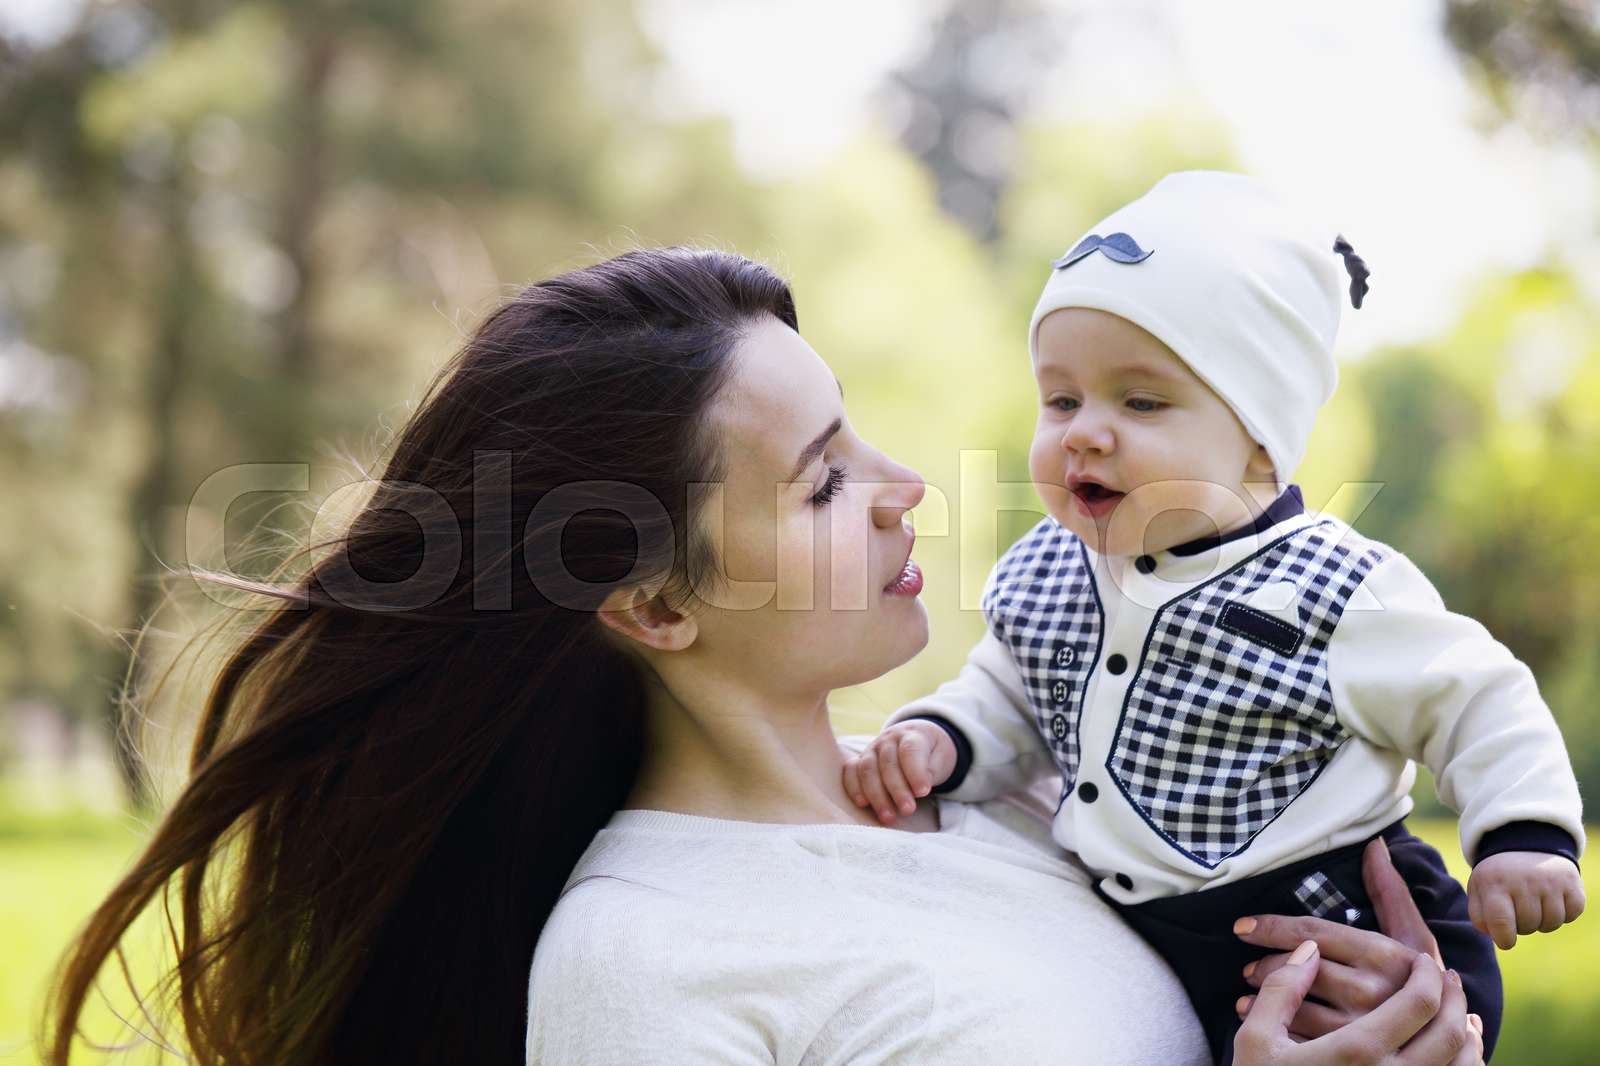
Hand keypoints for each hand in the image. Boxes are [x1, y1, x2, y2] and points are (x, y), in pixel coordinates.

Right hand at [841, 721, 955, 825]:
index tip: (923, 792)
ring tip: (888, 817)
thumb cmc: (931, 754)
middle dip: (897, 790)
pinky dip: (854, 787)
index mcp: (912, 735)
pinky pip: (850, 771)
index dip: (915, 772)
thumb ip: (932, 770)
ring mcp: (872, 749)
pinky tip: (862, 804)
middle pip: (888, 763)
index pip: (910, 751)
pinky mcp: (860, 760)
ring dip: (876, 795)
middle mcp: (889, 739)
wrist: (915, 739)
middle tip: (908, 810)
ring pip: (868, 769)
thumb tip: (919, 789)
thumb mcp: (940, 758)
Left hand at [1233, 837, 1482, 1060]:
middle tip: (1246, 968)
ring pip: (1296, 1001)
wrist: (1446, 1038)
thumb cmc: (1421, 980)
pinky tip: (1257, 1016)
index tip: (1242, 927)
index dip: (1271, 927)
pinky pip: (1301, 1032)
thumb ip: (1390, 891)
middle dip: (1265, 964)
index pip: (1314, 932)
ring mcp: (1364, 1025)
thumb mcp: (1414, 937)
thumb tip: (1375, 844)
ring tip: (1247, 990)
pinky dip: (1274, 1021)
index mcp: (1387, 954)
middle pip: (1300, 966)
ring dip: (1263, 994)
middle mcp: (1376, 989)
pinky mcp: (1352, 1052)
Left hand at [1467, 850, 1584, 948]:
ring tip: (1534, 904)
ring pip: (1551, 924)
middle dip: (1522, 926)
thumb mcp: (1480, 889)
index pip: (1501, 922)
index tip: (1506, 941)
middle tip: (1519, 909)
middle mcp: (1522, 880)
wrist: (1525, 846)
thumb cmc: (1499, 877)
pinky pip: (1571, 914)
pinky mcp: (1570, 881)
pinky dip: (1564, 914)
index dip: (1504, 939)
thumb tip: (1494, 936)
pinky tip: (1552, 899)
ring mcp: (1549, 880)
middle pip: (1528, 926)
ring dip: (1543, 922)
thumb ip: (1479, 915)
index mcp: (1494, 883)